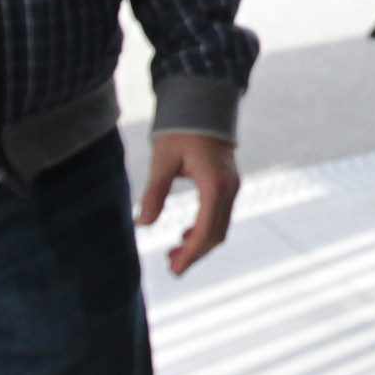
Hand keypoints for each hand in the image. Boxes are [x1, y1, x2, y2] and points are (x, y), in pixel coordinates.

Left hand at [136, 132, 239, 275]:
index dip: (192, 253)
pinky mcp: (228, 184)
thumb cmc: (180, 131)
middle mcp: (229, 187)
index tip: (175, 269)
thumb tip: (143, 224)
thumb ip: (154, 192)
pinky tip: (184, 234)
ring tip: (173, 254)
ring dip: (200, 243)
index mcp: (214, 183)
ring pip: (221, 226)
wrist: (202, 105)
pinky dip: (205, 230)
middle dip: (195, 253)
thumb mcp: (163, 160)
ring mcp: (232, 186)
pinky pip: (220, 215)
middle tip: (170, 267)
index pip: (206, 228)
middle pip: (217, 233)